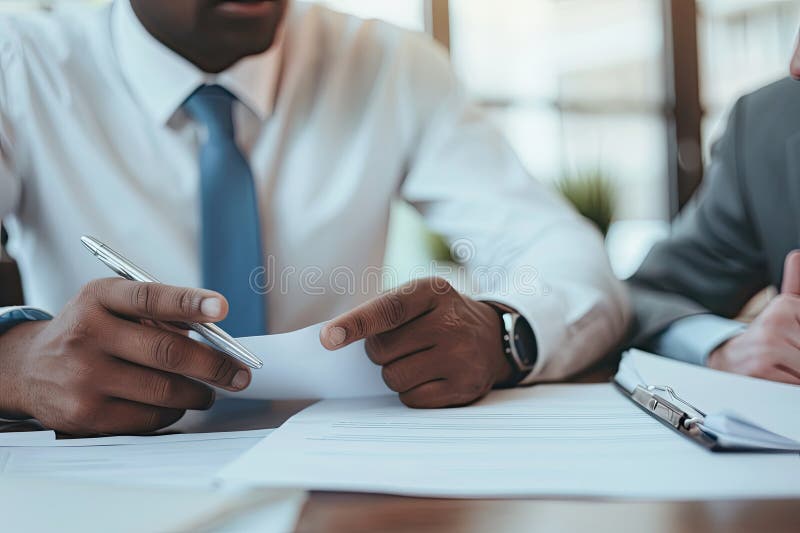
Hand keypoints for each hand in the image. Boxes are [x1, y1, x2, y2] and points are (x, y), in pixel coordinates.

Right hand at [0, 279, 251, 434]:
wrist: (29, 368)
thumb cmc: (89, 332)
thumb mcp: (111, 306)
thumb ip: (157, 313)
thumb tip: (214, 334)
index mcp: (99, 298)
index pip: (150, 297)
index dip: (189, 302)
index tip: (221, 308)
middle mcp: (88, 334)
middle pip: (167, 352)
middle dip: (215, 365)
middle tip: (240, 373)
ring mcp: (84, 377)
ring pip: (165, 390)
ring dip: (199, 393)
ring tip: (209, 391)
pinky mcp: (86, 414)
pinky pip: (150, 418)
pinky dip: (173, 412)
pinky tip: (174, 404)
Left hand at [320, 277, 513, 407]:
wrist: (493, 338)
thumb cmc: (439, 317)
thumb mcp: (419, 298)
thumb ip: (382, 309)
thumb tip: (335, 336)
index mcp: (433, 291)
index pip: (388, 309)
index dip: (355, 324)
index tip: (329, 338)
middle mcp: (450, 322)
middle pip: (382, 349)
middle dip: (380, 351)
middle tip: (403, 344)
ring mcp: (461, 356)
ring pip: (393, 377)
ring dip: (395, 372)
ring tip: (418, 360)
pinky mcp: (464, 386)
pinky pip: (411, 399)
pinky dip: (411, 391)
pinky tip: (430, 376)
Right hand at [708, 251, 799, 383]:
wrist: (724, 358)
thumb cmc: (762, 337)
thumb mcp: (783, 309)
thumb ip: (796, 283)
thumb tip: (798, 255)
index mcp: (786, 306)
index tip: (792, 338)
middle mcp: (775, 323)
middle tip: (787, 355)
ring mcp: (767, 346)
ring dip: (796, 374)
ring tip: (782, 366)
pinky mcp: (760, 369)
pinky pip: (794, 384)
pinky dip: (787, 386)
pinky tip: (773, 376)